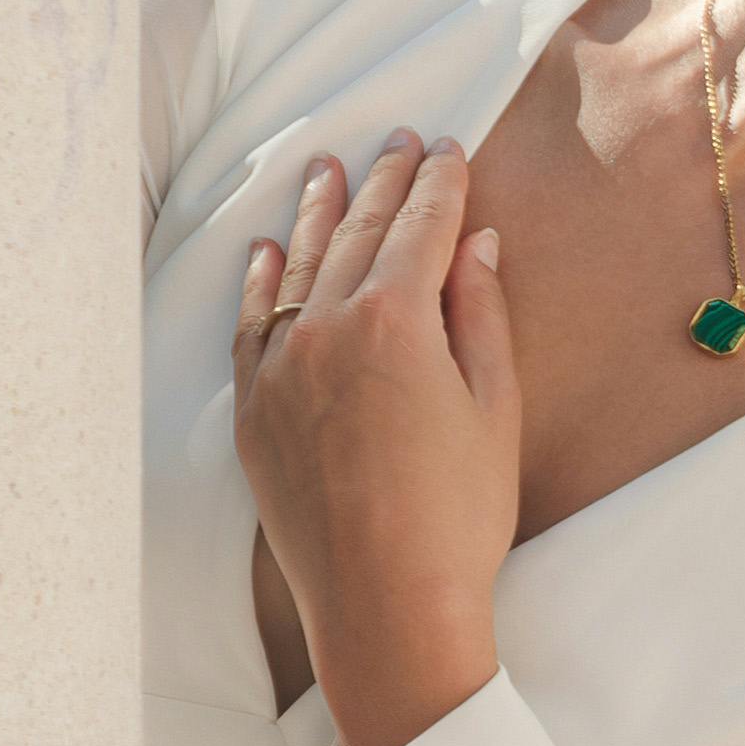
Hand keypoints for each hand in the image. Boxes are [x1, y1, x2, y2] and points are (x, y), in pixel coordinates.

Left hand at [235, 134, 526, 745]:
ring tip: (326, 167)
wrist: (386, 603)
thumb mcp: (494, 406)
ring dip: (315, 212)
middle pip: (358, 233)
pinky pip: (250, 325)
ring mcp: (280, 367)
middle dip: (382, 182)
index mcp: (396, 319)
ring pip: (296, 267)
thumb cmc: (459, 513)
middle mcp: (327, 327)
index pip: (421, 227)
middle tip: (397, 142)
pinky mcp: (254, 411)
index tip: (448, 149)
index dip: (439, 184)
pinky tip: (265, 251)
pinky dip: (259, 282)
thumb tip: (474, 245)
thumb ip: (480, 314)